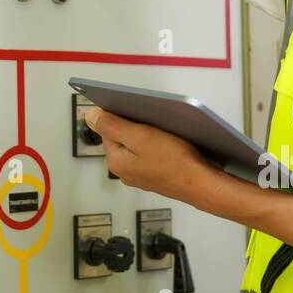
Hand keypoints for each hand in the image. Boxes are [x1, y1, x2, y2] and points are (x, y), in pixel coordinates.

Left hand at [86, 107, 220, 205]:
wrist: (203, 183)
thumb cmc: (175, 162)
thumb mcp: (139, 136)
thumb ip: (112, 125)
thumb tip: (90, 116)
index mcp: (116, 162)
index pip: (107, 129)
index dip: (119, 115)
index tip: (132, 109)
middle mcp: (125, 171)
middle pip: (122, 137)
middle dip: (135, 125)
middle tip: (151, 121)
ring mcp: (141, 175)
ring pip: (138, 145)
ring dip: (148, 134)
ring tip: (163, 130)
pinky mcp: (156, 175)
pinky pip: (151, 154)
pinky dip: (158, 145)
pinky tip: (170, 142)